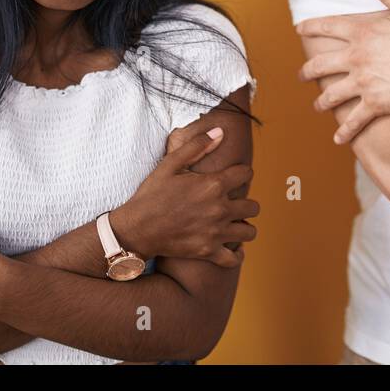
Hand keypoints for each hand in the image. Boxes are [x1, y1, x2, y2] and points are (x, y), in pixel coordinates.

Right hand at [117, 128, 257, 268]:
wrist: (136, 228)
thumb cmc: (151, 194)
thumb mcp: (170, 164)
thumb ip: (197, 146)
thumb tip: (220, 132)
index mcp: (213, 185)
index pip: (245, 174)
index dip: (242, 173)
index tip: (235, 176)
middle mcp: (219, 209)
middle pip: (254, 207)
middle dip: (247, 203)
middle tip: (236, 203)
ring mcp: (215, 232)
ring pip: (250, 232)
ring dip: (245, 227)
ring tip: (235, 224)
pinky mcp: (208, 251)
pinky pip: (233, 258)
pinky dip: (235, 255)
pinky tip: (231, 248)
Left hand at [296, 0, 389, 143]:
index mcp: (363, 31)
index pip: (327, 27)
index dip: (310, 27)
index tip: (299, 30)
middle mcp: (357, 57)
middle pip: (321, 65)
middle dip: (307, 71)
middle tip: (301, 75)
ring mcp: (364, 82)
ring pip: (332, 95)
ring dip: (321, 102)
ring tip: (317, 106)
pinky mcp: (376, 104)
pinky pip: (354, 120)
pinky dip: (345, 131)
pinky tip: (338, 139)